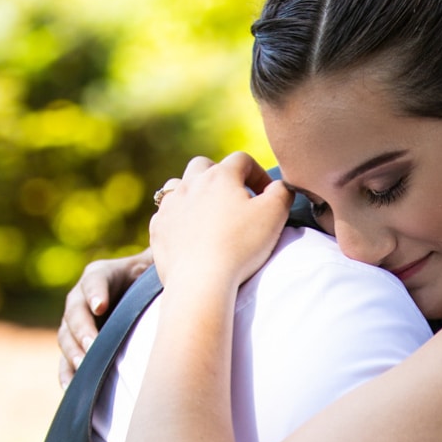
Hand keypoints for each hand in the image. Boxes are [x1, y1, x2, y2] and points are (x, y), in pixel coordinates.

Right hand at [58, 248, 154, 385]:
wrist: (144, 294)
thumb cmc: (153, 282)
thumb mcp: (155, 274)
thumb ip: (159, 278)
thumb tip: (181, 290)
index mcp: (101, 274)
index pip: (94, 281)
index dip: (96, 293)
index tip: (100, 306)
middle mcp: (82, 297)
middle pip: (75, 312)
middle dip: (83, 329)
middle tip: (92, 345)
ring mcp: (75, 321)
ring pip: (66, 335)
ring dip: (73, 351)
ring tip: (84, 366)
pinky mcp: (76, 344)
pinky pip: (65, 359)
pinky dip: (66, 373)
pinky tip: (71, 387)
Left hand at [149, 151, 292, 295]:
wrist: (201, 281)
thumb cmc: (240, 246)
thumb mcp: (275, 215)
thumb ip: (282, 192)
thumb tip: (279, 186)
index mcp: (220, 176)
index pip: (241, 160)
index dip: (258, 173)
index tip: (266, 194)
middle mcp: (190, 184)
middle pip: (204, 165)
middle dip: (220, 176)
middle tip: (234, 198)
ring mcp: (170, 206)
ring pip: (177, 184)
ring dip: (192, 191)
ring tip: (207, 210)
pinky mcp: (158, 229)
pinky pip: (165, 214)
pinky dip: (178, 217)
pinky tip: (190, 233)